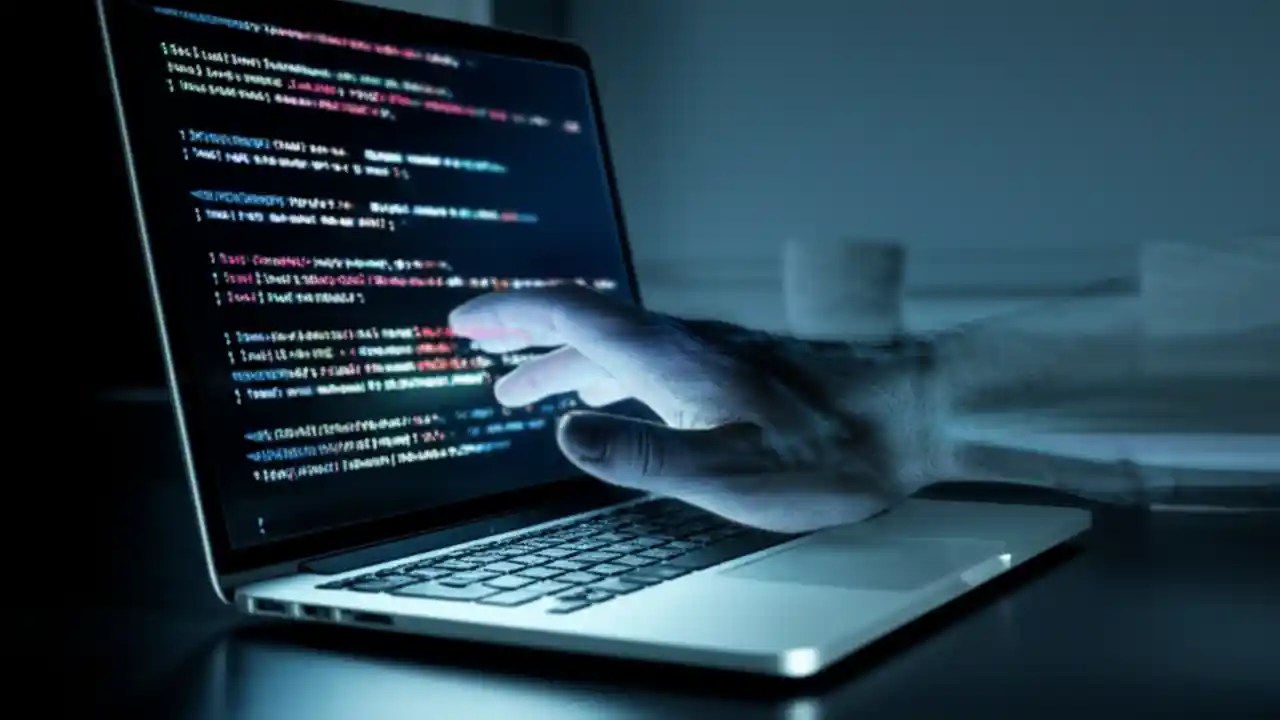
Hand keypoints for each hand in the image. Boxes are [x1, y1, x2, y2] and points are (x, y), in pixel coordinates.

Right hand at [449, 286, 938, 531]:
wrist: (910, 418)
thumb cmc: (828, 451)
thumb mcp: (728, 469)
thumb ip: (643, 454)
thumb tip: (564, 436)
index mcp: (672, 358)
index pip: (573, 317)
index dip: (513, 316)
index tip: (467, 321)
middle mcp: (686, 344)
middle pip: (589, 327)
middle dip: (528, 338)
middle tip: (482, 351)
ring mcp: (713, 354)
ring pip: (621, 346)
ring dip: (567, 362)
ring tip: (528, 390)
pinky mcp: (737, 370)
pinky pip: (652, 361)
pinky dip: (612, 374)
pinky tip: (621, 400)